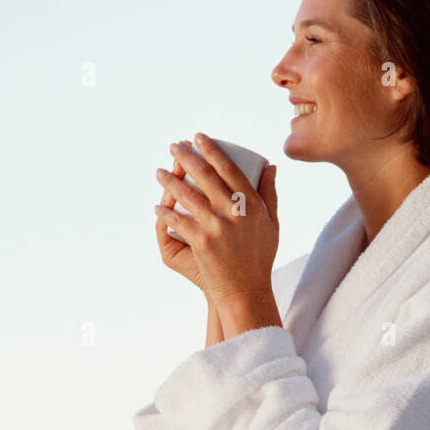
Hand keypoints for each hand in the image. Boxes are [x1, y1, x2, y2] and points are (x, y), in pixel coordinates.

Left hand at [154, 134, 278, 310]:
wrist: (247, 292)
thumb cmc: (259, 259)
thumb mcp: (271, 224)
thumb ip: (270, 194)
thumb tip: (271, 165)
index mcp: (252, 204)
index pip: (228, 168)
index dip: (211, 149)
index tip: (198, 137)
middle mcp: (234, 212)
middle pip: (205, 175)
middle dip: (185, 156)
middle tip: (173, 147)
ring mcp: (217, 227)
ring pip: (187, 195)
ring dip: (169, 181)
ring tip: (159, 172)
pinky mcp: (202, 242)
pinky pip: (178, 222)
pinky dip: (165, 213)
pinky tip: (157, 207)